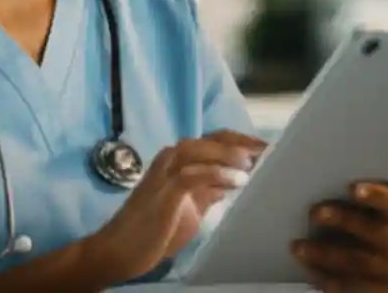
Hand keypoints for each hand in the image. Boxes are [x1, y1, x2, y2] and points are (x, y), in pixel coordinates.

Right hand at [83, 129, 267, 284]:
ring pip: (198, 150)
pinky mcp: (162, 193)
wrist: (119, 251)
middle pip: (210, 138)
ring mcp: (164, 174)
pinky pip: (190, 175)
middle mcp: (170, 160)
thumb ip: (208, 191)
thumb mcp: (189, 208)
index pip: (214, 139)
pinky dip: (215, 174)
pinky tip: (236, 181)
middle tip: (268, 152)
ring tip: (252, 163)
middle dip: (241, 142)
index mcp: (177, 161)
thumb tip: (233, 180)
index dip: (242, 141)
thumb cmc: (154, 230)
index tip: (267, 149)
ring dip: (228, 154)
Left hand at [291, 181, 387, 292]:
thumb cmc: (347, 213)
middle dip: (346, 221)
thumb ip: (337, 182)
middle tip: (315, 212)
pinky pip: (353, 288)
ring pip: (362, 262)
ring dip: (328, 253)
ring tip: (298, 246)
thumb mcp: (346, 197)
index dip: (375, 196)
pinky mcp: (376, 291)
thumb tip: (300, 162)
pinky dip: (327, 278)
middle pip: (378, 233)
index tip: (352, 189)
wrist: (349, 250)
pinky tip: (307, 269)